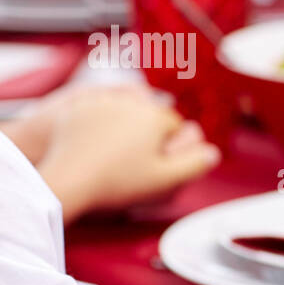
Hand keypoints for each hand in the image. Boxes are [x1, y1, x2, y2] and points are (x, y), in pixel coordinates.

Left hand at [34, 87, 220, 222]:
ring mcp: (102, 102)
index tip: (157, 162)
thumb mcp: (164, 180)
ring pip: (124, 110)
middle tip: (136, 161)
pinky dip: (98, 123)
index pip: (174, 125)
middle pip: (149, 116)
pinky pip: (97, 111)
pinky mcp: (78, 107)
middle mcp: (130, 102)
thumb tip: (214, 153)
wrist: (69, 180)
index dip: (169, 146)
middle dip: (147, 134)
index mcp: (155, 117)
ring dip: (124, 125)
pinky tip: (95, 143)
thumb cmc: (118, 182)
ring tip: (113, 153)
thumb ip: (194, 165)